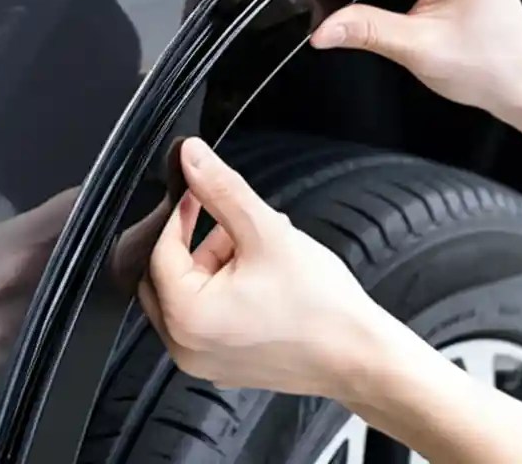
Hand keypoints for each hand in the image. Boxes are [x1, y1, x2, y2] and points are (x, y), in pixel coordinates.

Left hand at [138, 138, 395, 398]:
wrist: (361, 356)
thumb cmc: (321, 307)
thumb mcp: (266, 232)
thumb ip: (222, 190)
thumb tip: (192, 157)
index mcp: (186, 317)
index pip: (160, 252)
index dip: (179, 215)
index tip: (197, 191)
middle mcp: (185, 347)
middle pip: (168, 276)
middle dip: (196, 241)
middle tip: (227, 219)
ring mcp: (204, 360)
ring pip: (189, 295)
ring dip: (214, 262)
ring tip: (258, 244)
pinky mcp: (225, 364)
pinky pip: (207, 318)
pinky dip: (224, 290)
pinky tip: (260, 272)